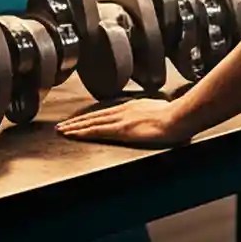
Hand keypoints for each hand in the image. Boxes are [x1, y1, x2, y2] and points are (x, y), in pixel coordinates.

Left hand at [56, 98, 193, 147]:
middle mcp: (123, 110)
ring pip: (91, 122)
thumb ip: (150, 113)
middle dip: (77, 121)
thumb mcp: (159, 110)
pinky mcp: (121, 129)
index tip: (79, 120)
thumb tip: (151, 117)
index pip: (105, 113)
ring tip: (62, 131)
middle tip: (62, 125)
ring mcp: (121, 119)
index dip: (90, 117)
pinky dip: (82, 132)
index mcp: (132, 106)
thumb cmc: (175, 116)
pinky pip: (96, 130)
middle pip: (94, 116)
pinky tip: (73, 135)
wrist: (179, 116)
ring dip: (75, 126)